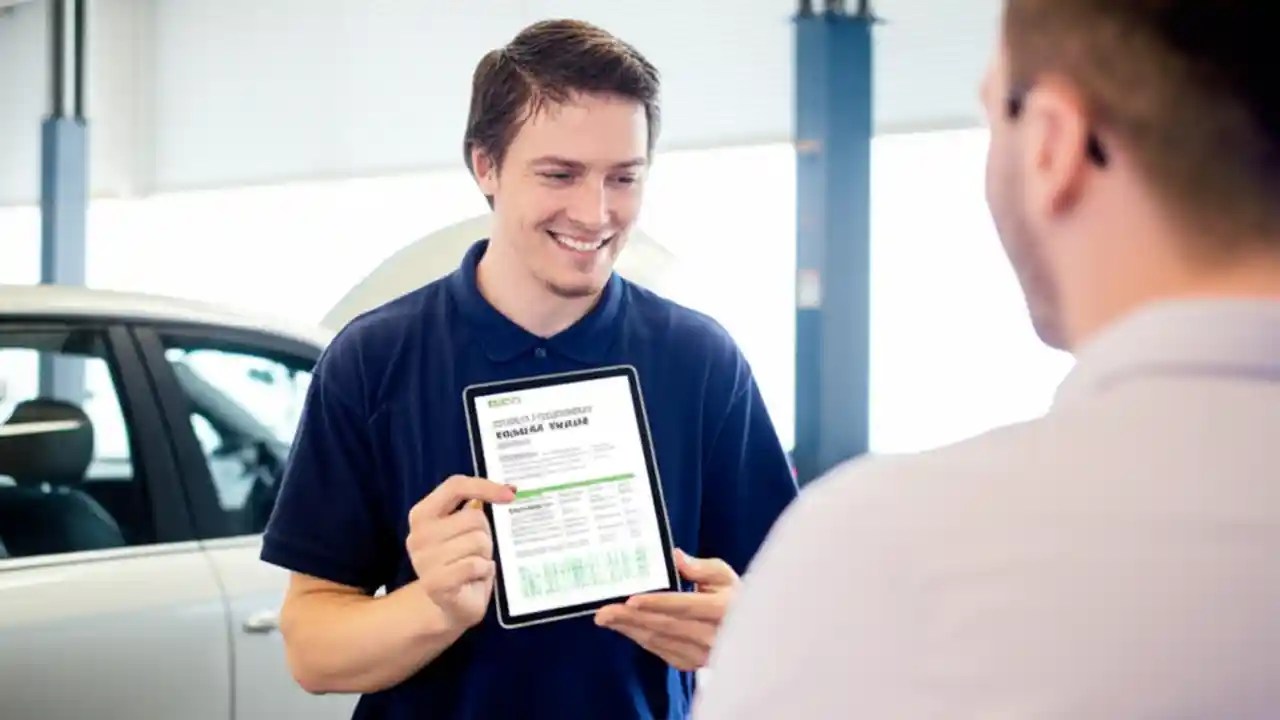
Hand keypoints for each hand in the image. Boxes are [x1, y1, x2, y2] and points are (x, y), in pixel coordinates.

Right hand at [406, 475, 515, 629]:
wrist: (448, 606)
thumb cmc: (461, 562)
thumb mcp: (466, 531)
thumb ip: (475, 509)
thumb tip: (507, 490)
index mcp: (422, 515)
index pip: (455, 486)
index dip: (484, 486)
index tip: (510, 494)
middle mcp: (418, 535)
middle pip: (474, 517)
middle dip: (485, 535)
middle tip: (476, 552)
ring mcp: (424, 560)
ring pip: (478, 542)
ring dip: (484, 555)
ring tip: (474, 566)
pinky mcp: (436, 583)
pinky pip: (476, 565)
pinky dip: (484, 571)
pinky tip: (475, 577)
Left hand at [594, 549, 738, 670]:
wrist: (753, 636)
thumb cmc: (735, 599)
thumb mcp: (726, 577)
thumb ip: (702, 567)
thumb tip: (675, 557)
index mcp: (722, 609)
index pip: (685, 606)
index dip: (658, 603)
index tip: (631, 599)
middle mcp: (713, 636)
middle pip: (666, 626)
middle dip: (632, 618)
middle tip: (604, 611)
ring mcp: (702, 654)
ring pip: (660, 641)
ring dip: (630, 629)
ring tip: (606, 618)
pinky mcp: (692, 664)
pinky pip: (661, 651)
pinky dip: (640, 638)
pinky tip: (623, 627)